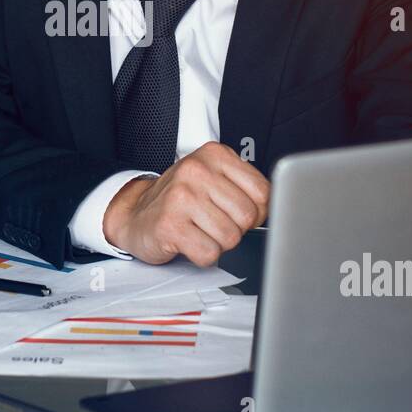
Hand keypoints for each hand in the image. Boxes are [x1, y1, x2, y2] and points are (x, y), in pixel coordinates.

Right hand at [101, 141, 268, 266]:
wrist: (134, 213)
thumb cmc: (180, 200)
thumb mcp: (213, 179)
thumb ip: (244, 187)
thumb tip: (276, 209)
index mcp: (214, 155)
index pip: (262, 191)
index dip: (256, 212)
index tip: (238, 213)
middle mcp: (197, 170)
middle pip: (247, 217)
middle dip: (236, 229)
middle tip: (214, 223)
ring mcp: (181, 197)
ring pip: (230, 238)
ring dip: (218, 243)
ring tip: (199, 231)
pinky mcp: (170, 225)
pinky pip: (208, 254)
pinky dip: (202, 256)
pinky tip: (189, 242)